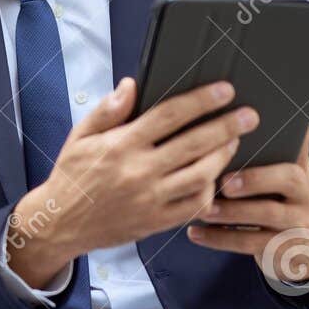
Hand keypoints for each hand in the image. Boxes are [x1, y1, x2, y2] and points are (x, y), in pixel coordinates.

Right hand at [7, 77, 255, 286]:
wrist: (59, 223)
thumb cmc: (72, 175)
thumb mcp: (80, 136)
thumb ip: (107, 111)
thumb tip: (131, 85)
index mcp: (120, 145)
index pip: (169, 116)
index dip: (201, 101)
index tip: (225, 91)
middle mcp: (138, 171)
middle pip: (194, 144)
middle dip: (226, 127)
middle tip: (249, 116)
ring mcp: (149, 199)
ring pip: (200, 176)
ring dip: (223, 158)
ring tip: (234, 143)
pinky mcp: (155, 221)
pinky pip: (192, 206)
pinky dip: (209, 191)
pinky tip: (216, 177)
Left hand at [186, 128, 308, 288]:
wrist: (300, 252)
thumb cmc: (275, 204)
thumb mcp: (278, 179)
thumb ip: (266, 153)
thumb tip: (239, 114)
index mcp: (301, 170)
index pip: (297, 147)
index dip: (279, 137)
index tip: (244, 133)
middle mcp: (306, 194)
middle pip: (289, 180)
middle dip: (255, 178)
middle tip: (224, 180)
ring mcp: (298, 223)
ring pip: (268, 215)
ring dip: (232, 211)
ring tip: (204, 208)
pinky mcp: (283, 250)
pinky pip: (251, 243)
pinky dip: (219, 238)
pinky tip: (194, 232)